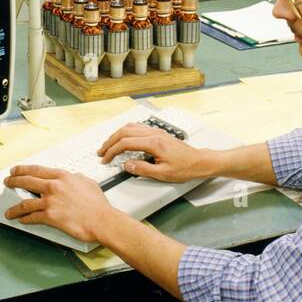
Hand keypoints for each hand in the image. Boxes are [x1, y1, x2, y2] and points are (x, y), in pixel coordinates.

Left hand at [3, 166, 112, 244]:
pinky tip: (22, 220)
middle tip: (8, 182)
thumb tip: (71, 177)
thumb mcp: (87, 182)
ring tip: (9, 210)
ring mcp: (51, 201)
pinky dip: (25, 219)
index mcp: (62, 176)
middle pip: (27, 181)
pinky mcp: (50, 216)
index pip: (37, 170)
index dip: (23, 169)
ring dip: (14, 207)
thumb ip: (75, 178)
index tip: (16, 170)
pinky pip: (33, 217)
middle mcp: (54, 186)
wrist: (102, 220)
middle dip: (13, 181)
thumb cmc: (97, 204)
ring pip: (25, 202)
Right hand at [97, 124, 212, 183]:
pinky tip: (124, 138)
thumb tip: (126, 165)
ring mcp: (156, 131)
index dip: (112, 151)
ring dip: (117, 135)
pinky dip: (126, 132)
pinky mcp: (158, 133)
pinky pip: (137, 127)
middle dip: (110, 141)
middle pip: (124, 132)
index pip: (125, 143)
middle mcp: (153, 134)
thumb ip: (142, 169)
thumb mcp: (162, 174)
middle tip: (102, 152)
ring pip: (130, 127)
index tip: (106, 159)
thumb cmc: (184, 168)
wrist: (199, 161)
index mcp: (153, 143)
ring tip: (109, 145)